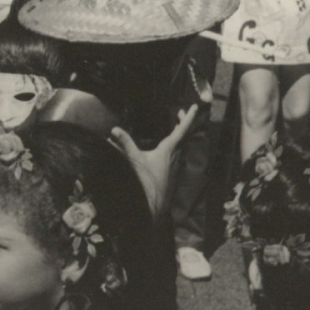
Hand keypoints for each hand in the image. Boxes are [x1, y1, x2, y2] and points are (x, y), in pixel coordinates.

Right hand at [111, 104, 198, 221]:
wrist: (155, 203)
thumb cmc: (146, 181)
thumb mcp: (135, 159)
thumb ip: (125, 143)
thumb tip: (114, 130)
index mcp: (170, 149)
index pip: (182, 129)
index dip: (189, 116)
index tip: (195, 107)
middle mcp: (177, 154)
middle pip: (184, 134)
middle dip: (183, 122)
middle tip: (180, 112)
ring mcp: (178, 163)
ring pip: (183, 144)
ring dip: (181, 133)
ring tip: (176, 126)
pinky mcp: (176, 170)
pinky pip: (180, 152)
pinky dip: (178, 144)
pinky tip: (171, 147)